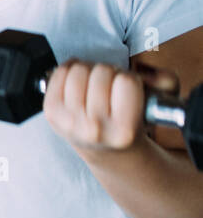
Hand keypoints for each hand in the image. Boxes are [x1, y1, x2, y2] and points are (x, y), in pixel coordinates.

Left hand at [42, 59, 176, 157]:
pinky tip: (76, 82)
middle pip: (102, 72)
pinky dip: (68, 70)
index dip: (128, 79)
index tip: (126, 89)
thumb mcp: (156, 106)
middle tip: (109, 87)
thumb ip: (165, 82)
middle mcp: (94, 129)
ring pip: (79, 69)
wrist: (103, 147)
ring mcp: (69, 122)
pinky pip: (58, 73)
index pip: (127, 81)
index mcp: (124, 130)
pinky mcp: (51, 113)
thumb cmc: (127, 121)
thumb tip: (145, 72)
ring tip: (93, 84)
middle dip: (108, 73)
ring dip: (88, 70)